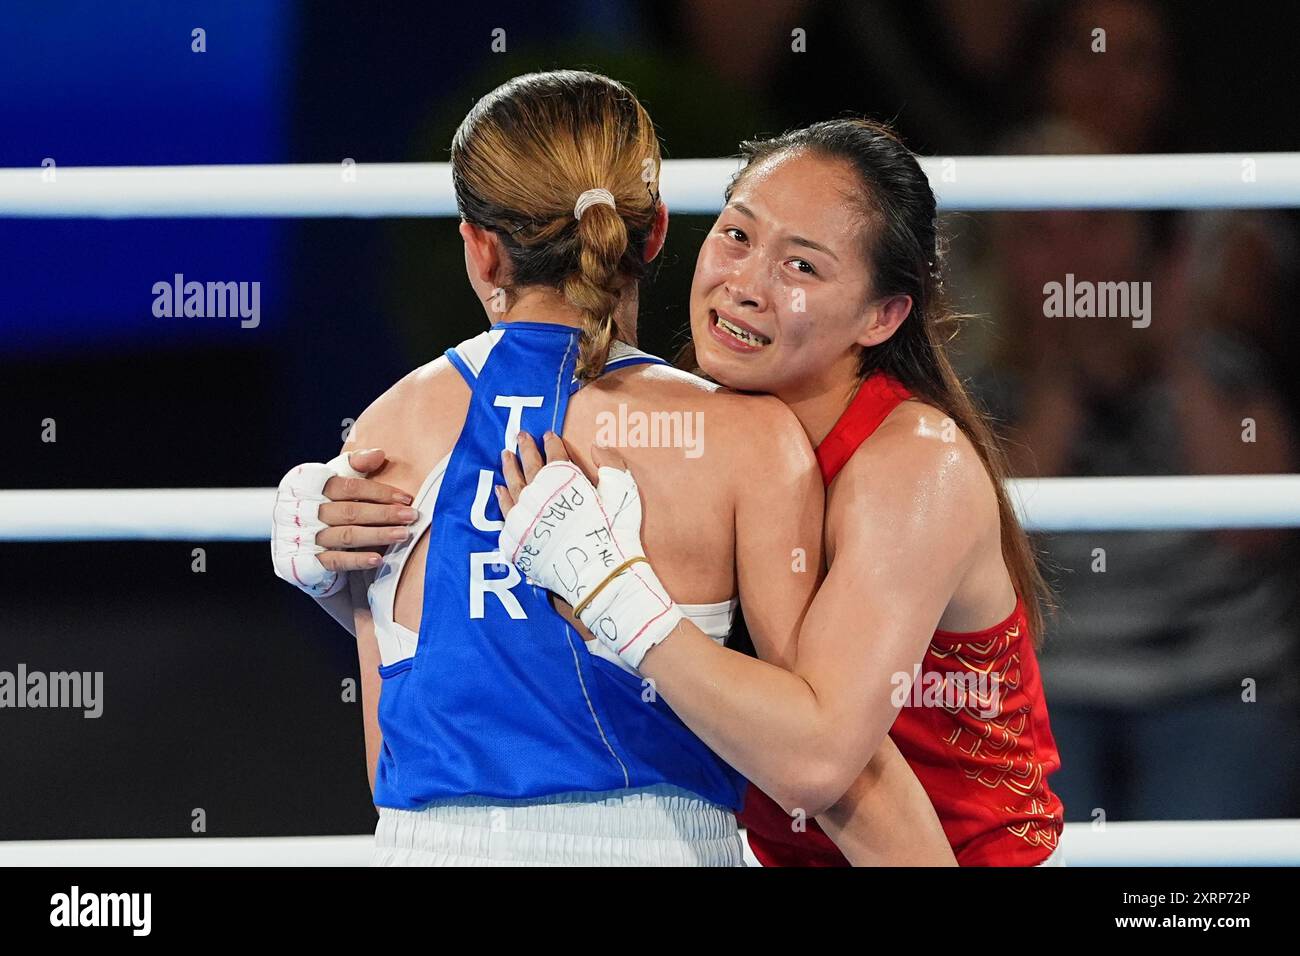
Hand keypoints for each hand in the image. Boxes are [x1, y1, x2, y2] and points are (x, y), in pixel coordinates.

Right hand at [271, 448, 417, 596]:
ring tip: (402, 534)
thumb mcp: (334, 478)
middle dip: (384, 514)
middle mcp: (308, 511)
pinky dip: (357, 560)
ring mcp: (307, 537)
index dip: (379, 491)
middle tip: (410, 516)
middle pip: (350, 512)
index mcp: (312, 487)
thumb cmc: (323, 502)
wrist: (292, 536)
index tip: (405, 498)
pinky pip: (335, 561)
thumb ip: (355, 465)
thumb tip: (379, 454)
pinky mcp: (308, 561)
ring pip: (346, 536)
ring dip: (377, 535)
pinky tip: (377, 559)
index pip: (349, 487)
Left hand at [495, 431, 681, 669]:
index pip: (555, 454)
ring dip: (508, 468)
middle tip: (519, 435)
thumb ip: (611, 465)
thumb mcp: (623, 493)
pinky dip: (502, 499)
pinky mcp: (519, 539)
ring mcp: (526, 517)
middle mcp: (539, 494)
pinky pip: (506, 514)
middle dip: (525, 448)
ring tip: (504, 455)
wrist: (600, 576)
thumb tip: (597, 446)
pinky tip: (500, 490)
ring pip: (513, 486)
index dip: (552, 442)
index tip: (548, 434)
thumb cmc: (615, 533)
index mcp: (564, 480)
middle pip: (529, 465)